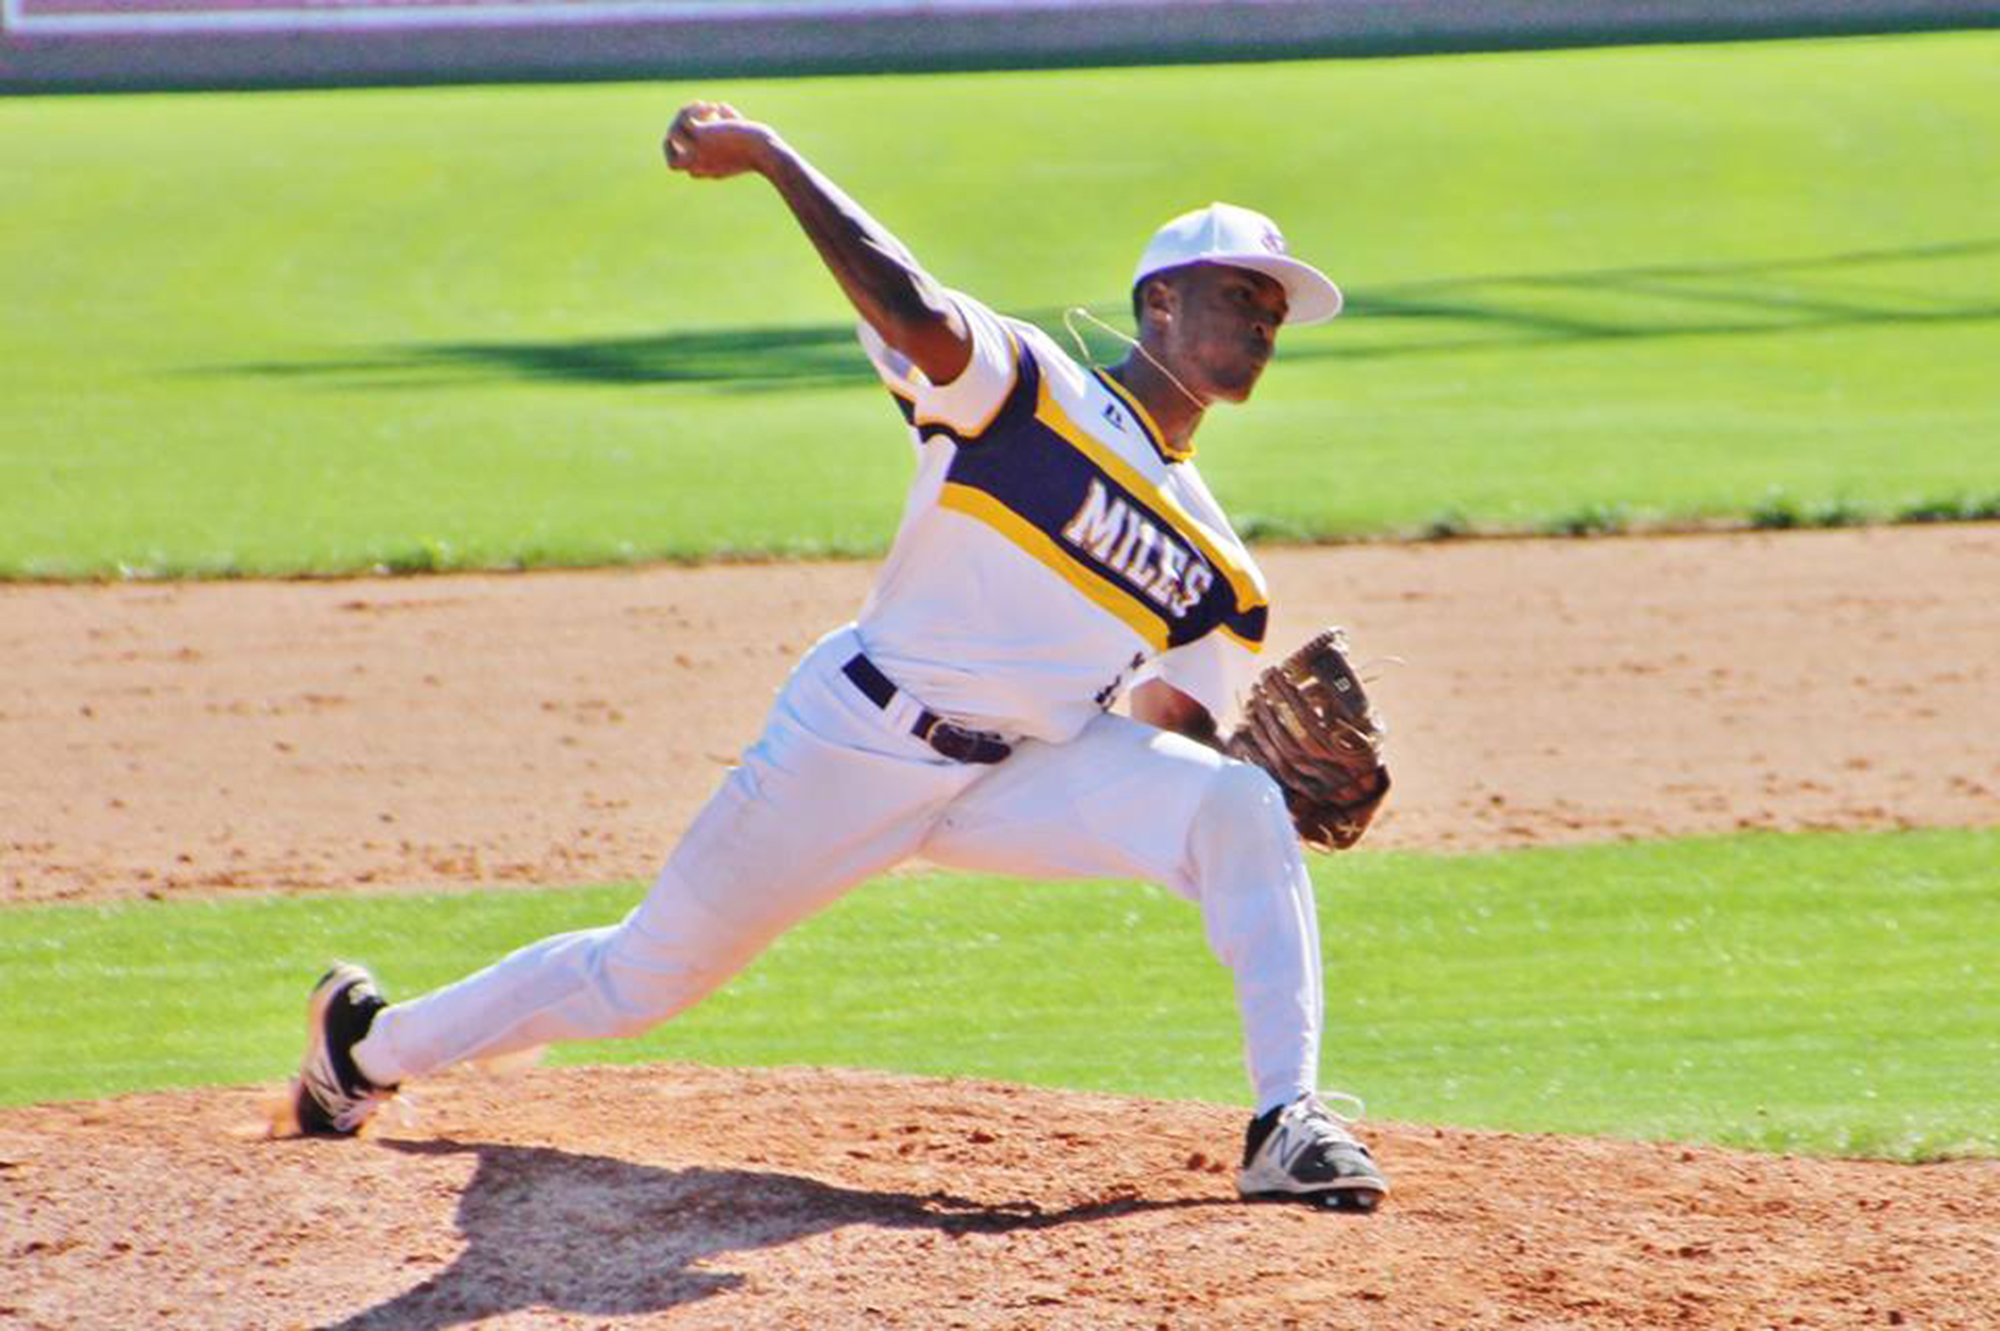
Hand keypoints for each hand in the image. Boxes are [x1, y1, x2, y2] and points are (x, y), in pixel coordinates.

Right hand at [663, 101, 778, 179]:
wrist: (765, 152)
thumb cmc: (763, 149)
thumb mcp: (746, 141)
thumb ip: (730, 125)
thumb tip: (719, 106)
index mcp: (711, 172)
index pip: (689, 169)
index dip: (693, 152)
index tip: (709, 137)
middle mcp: (699, 165)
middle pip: (672, 162)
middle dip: (675, 144)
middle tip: (690, 123)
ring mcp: (696, 151)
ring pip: (671, 135)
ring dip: (683, 119)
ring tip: (701, 107)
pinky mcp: (698, 136)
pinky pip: (684, 119)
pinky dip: (695, 109)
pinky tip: (712, 106)